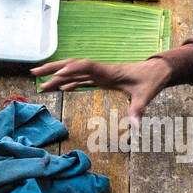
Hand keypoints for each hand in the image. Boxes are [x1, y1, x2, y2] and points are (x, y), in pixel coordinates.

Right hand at [29, 56, 171, 120]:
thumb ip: (138, 110)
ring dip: (56, 76)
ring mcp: (100, 74)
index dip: (71, 70)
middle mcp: (101, 71)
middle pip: (73, 66)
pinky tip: (60, 88)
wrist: (158, 70)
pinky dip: (68, 82)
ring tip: (40, 84)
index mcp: (109, 72)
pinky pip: (81, 79)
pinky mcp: (102, 79)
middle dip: (53, 69)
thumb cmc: (152, 81)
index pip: (86, 67)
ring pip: (74, 72)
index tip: (57, 75)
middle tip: (34, 73)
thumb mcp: (146, 96)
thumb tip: (135, 127)